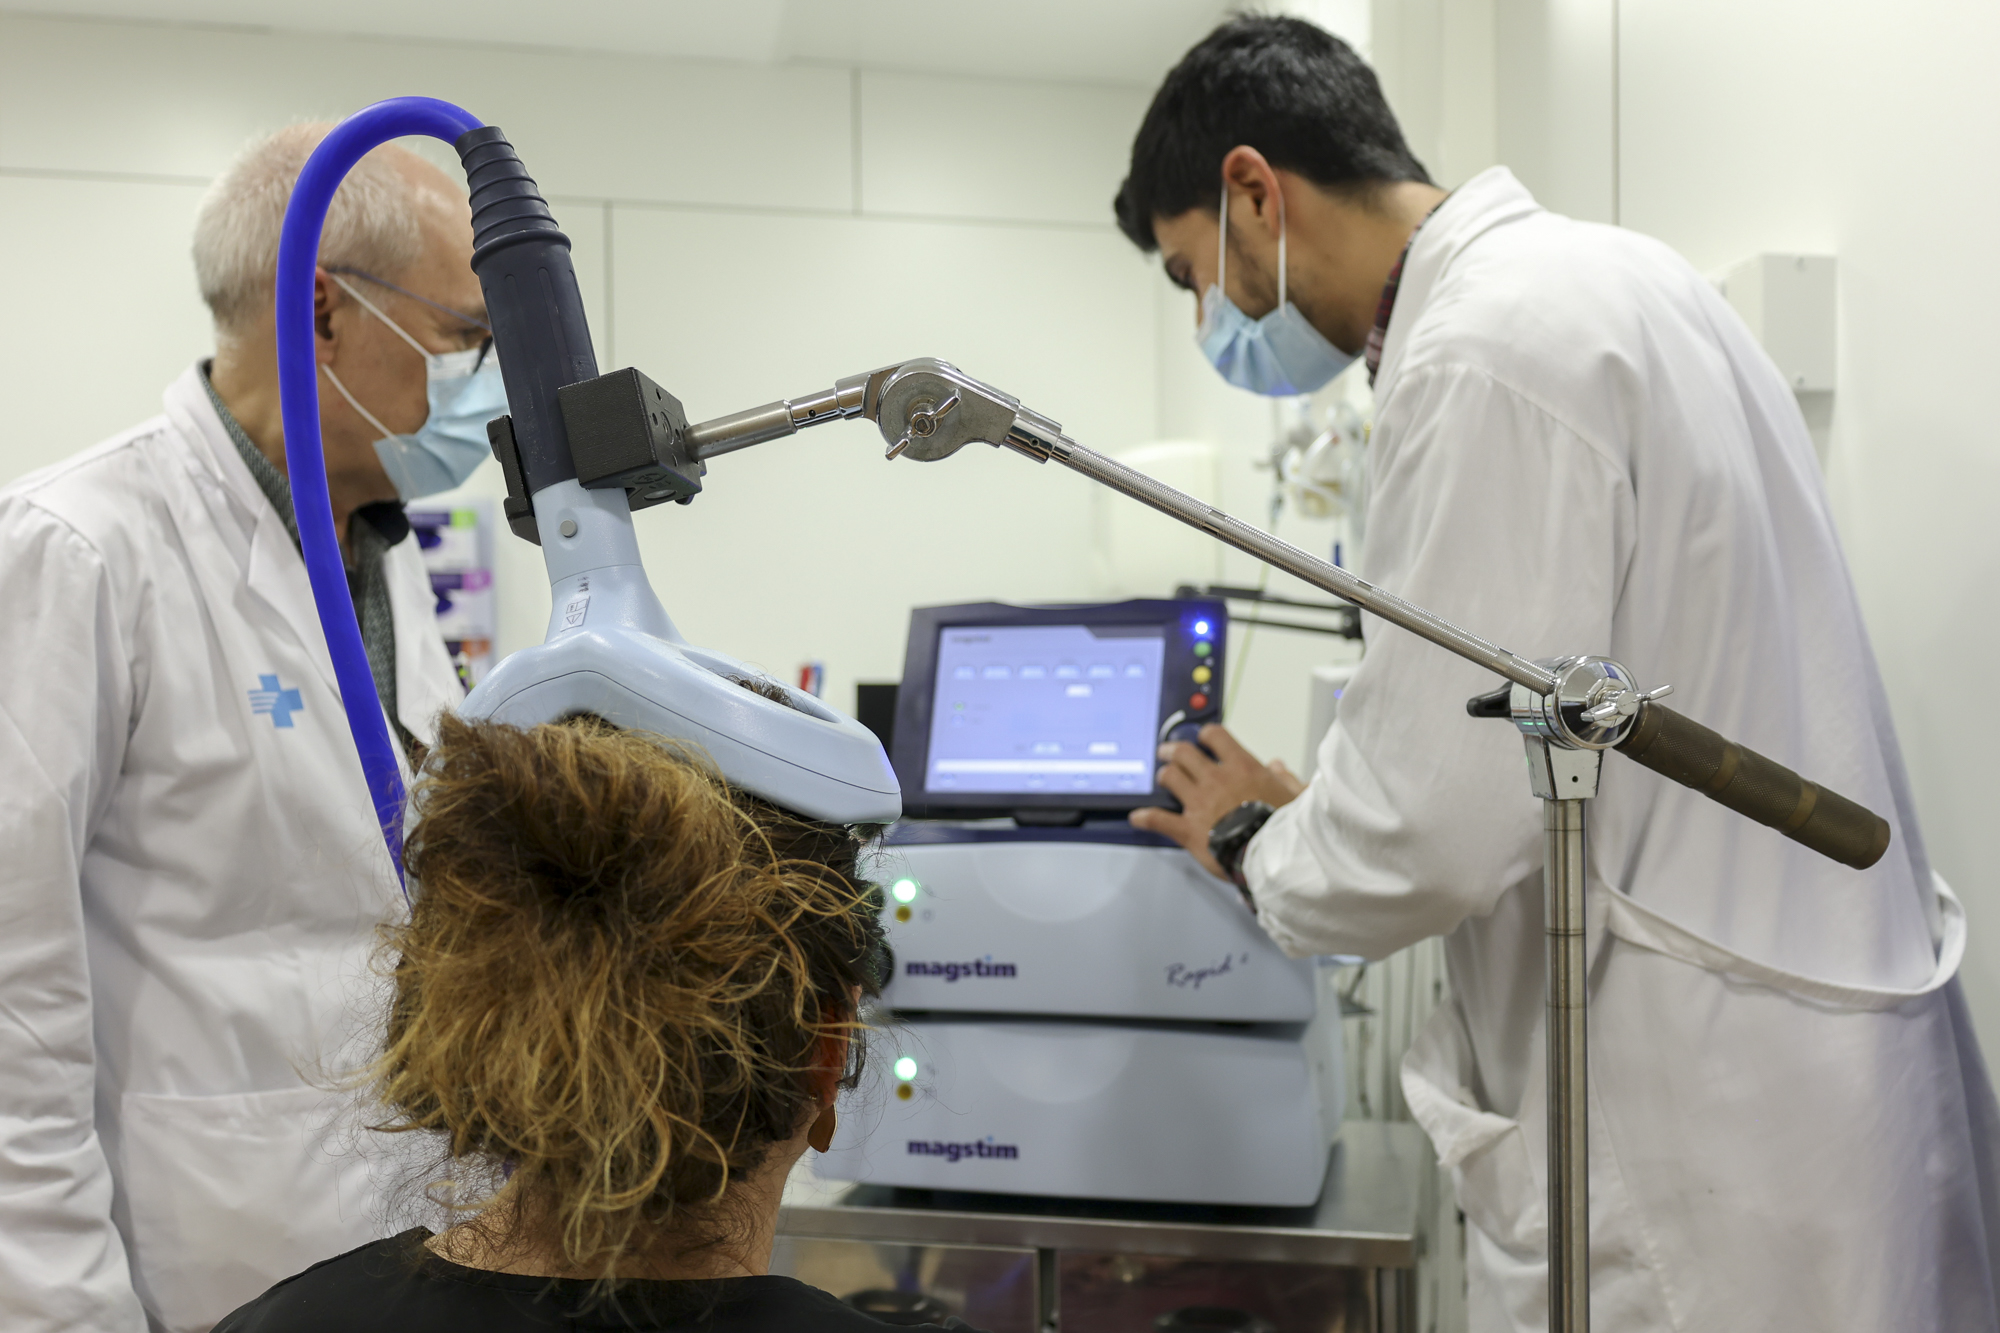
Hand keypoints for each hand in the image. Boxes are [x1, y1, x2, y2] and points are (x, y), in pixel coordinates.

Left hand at [1129, 724, 1305, 876]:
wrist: (1271, 855)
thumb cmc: (1285, 827)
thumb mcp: (1296, 796)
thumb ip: (1285, 778)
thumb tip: (1278, 767)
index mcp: (1242, 768)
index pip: (1216, 736)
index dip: (1206, 734)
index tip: (1204, 737)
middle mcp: (1216, 780)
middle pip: (1184, 753)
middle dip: (1173, 750)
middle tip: (1168, 751)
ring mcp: (1199, 803)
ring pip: (1170, 777)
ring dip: (1164, 775)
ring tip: (1162, 776)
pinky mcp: (1188, 829)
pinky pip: (1159, 819)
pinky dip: (1146, 818)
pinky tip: (1138, 817)